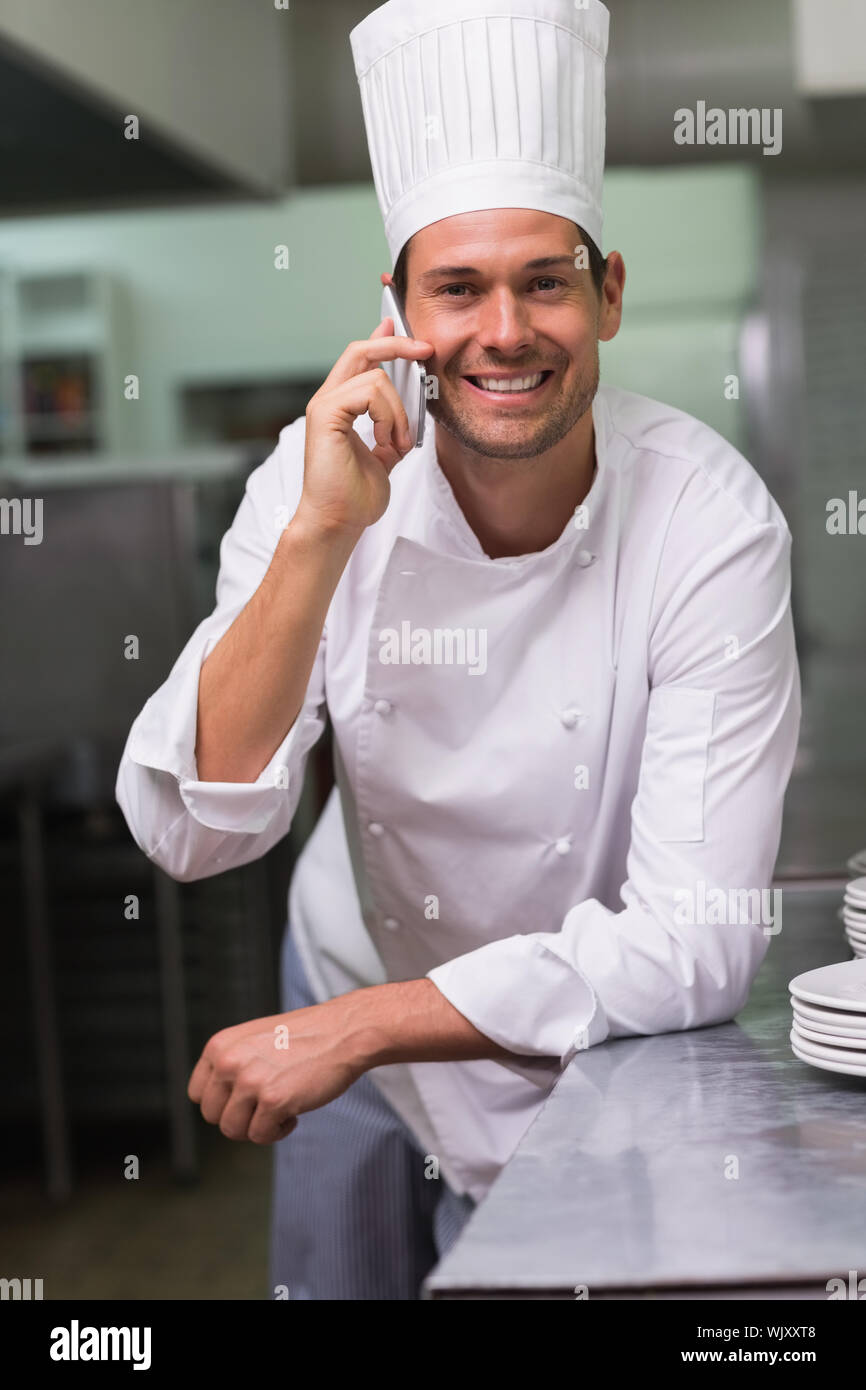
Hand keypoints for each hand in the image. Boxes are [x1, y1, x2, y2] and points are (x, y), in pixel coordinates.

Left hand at [187, 999, 366, 1143]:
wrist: (343, 1032)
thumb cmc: (303, 1038)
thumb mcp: (253, 1040)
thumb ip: (231, 1064)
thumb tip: (216, 1104)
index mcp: (219, 1046)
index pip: (197, 1094)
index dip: (223, 1103)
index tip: (245, 1098)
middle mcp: (228, 1062)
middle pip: (213, 1117)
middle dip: (240, 1117)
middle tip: (265, 1105)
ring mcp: (249, 1081)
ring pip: (233, 1131)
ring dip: (258, 1127)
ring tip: (280, 1107)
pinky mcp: (272, 1100)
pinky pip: (261, 1136)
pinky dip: (278, 1131)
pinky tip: (294, 1111)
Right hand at [296, 318, 432, 538]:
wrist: (339, 521)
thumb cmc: (354, 497)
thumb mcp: (385, 457)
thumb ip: (393, 432)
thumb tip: (412, 417)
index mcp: (341, 407)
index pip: (361, 360)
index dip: (384, 342)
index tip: (411, 339)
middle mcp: (329, 400)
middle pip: (361, 351)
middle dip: (396, 345)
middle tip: (425, 350)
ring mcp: (324, 405)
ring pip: (375, 377)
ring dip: (399, 411)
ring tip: (398, 442)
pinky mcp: (325, 414)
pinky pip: (368, 393)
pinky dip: (387, 415)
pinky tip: (385, 440)